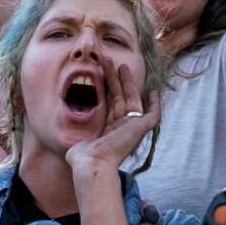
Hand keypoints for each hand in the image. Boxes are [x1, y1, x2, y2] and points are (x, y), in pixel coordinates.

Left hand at [68, 73, 160, 188]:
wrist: (93, 162)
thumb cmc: (82, 157)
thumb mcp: (76, 142)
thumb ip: (76, 140)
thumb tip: (70, 147)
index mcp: (108, 131)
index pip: (111, 105)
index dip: (109, 90)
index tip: (104, 77)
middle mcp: (121, 128)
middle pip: (120, 97)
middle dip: (115, 79)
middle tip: (110, 62)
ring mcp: (132, 128)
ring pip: (132, 99)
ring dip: (127, 81)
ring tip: (120, 64)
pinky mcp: (141, 128)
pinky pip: (153, 115)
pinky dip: (156, 104)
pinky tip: (154, 91)